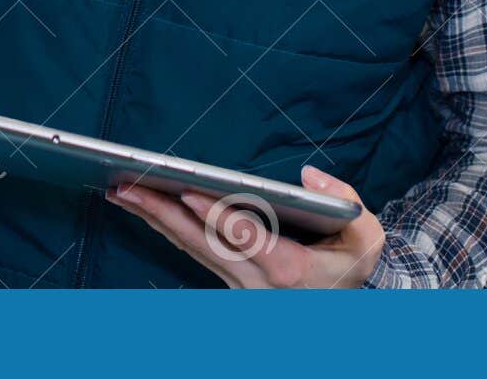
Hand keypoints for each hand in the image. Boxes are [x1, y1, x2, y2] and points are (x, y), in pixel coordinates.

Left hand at [106, 165, 385, 287]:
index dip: (217, 214)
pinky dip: (166, 229)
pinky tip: (144, 208)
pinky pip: (191, 253)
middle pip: (202, 244)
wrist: (341, 311)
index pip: (247, 238)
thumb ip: (345, 200)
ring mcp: (236, 285)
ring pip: (190, 249)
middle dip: (162, 213)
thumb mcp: (365, 236)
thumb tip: (308, 176)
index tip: (189, 191)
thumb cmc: (351, 266)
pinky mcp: (227, 281)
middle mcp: (255, 282)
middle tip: (127, 186)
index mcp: (289, 269)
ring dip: (154, 219)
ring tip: (122, 191)